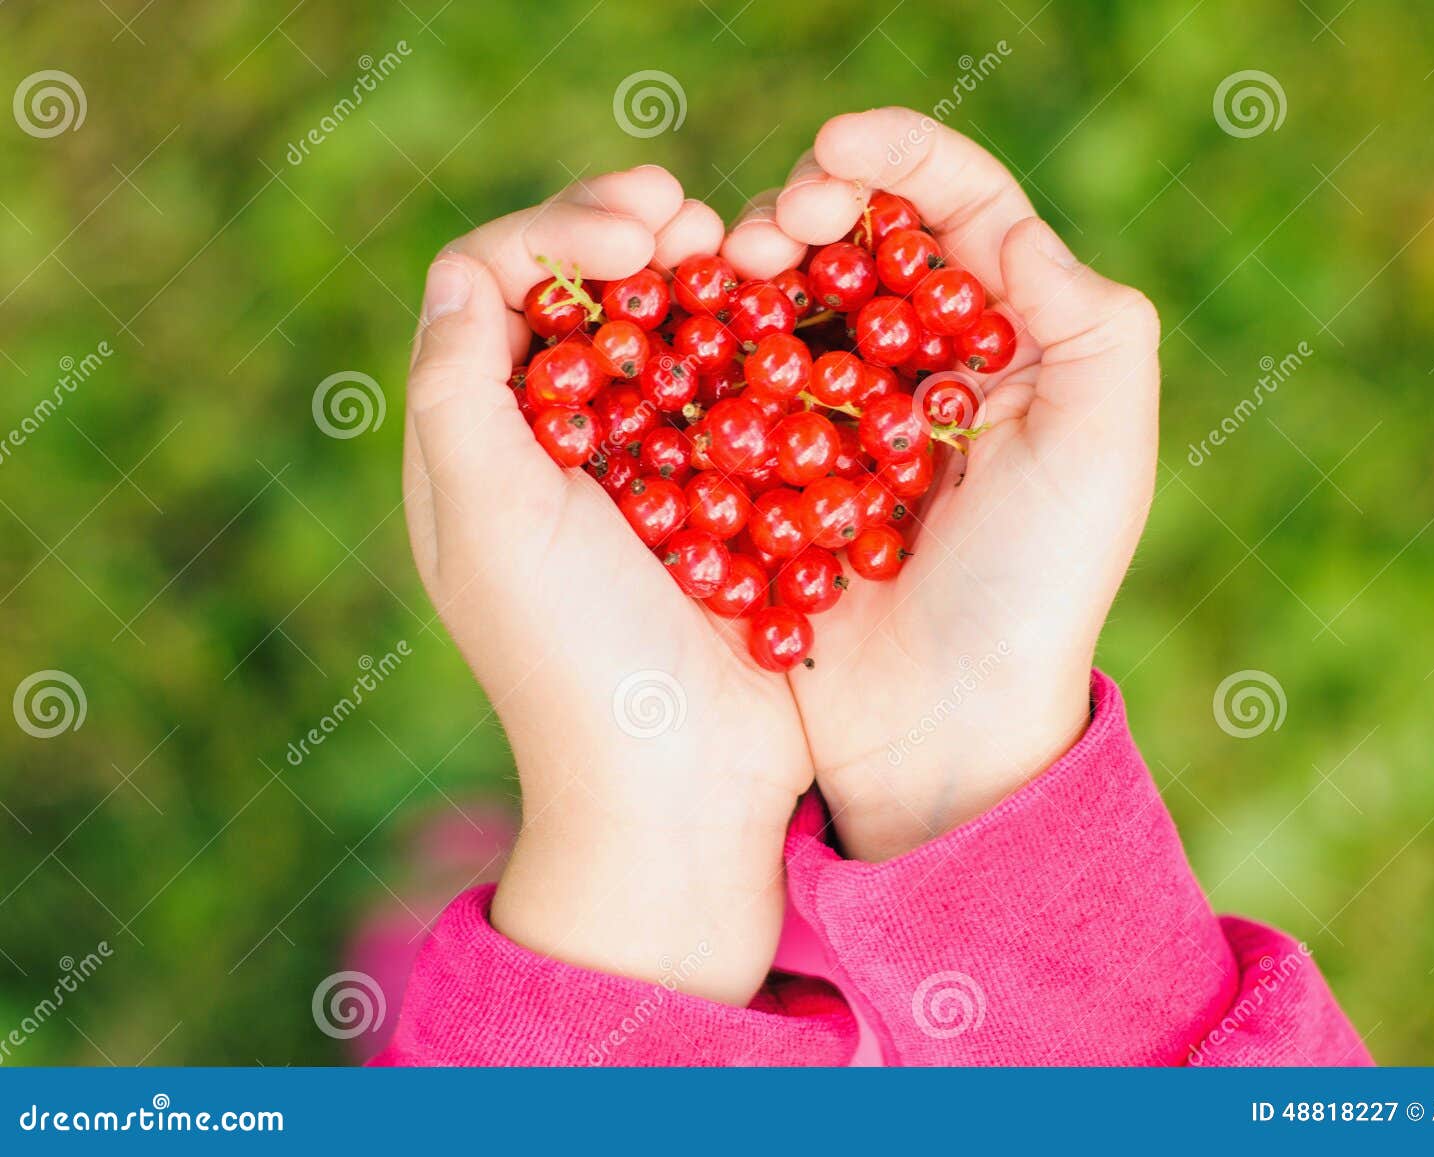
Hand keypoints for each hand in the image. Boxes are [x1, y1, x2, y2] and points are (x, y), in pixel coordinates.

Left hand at [404, 167, 812, 1002]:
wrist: (679, 785)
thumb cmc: (571, 656)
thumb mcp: (487, 522)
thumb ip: (456, 389)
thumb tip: (470, 271)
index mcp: (478, 446)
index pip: (493, 288)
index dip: (558, 233)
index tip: (642, 230)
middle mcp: (551, 449)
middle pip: (577, 298)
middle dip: (630, 239)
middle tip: (694, 217)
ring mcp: (641, 475)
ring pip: (658, 336)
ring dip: (696, 281)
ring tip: (740, 249)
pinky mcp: (718, 503)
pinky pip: (728, 398)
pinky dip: (749, 349)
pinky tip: (781, 325)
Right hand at [722, 110, 1160, 860]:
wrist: (945, 729)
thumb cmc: (1035, 589)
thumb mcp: (1103, 453)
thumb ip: (1090, 323)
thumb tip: (1011, 231)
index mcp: (1011, 345)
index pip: (959, 210)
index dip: (899, 156)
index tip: (835, 147)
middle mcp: (924, 368)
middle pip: (861, 239)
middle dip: (810, 204)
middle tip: (773, 227)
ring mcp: (843, 420)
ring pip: (791, 298)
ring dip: (754, 263)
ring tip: (730, 269)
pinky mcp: (775, 470)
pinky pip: (737, 380)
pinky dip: (713, 340)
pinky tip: (692, 330)